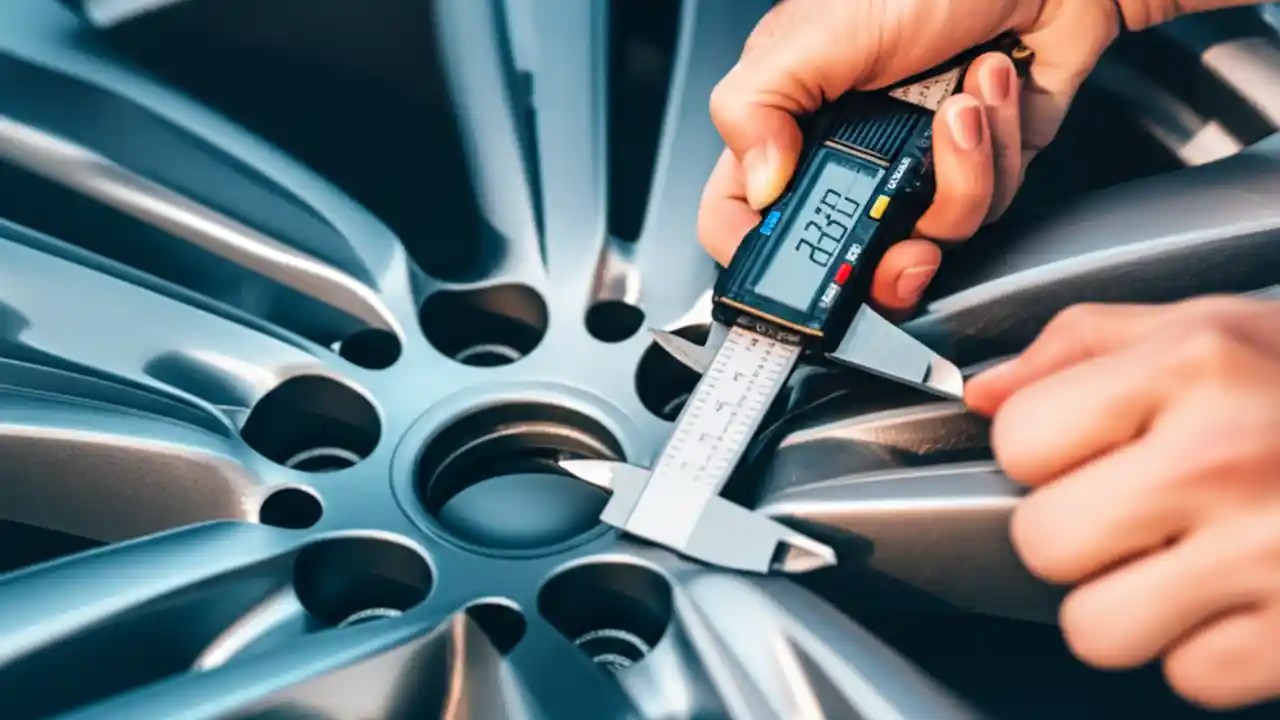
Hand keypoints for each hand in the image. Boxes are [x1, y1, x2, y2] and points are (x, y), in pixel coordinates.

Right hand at [697, 0, 1121, 313]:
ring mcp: (916, 164)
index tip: (806, 270)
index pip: (746, 217)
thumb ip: (755, 109)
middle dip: (887, 253)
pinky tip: (993, 86)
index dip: (765, 258)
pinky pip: (989, 202)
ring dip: (960, 172)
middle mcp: (850, 152)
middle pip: (846, 256)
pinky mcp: (982, 162)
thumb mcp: (811, 34)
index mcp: (791, 123)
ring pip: (930, 235)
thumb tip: (757, 188)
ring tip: (961, 103)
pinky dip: (1000, 147)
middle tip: (904, 236)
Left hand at [967, 296, 1279, 709]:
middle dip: (1076, 534)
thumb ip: (1083, 344)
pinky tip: (1242, 597)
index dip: (1044, 450)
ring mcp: (1270, 554)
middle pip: (1043, 541)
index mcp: (1194, 365)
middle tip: (1135, 513)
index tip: (1086, 449)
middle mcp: (1227, 456)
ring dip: (1128, 605)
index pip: (1020, 439)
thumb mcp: (1215, 325)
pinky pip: (1187, 676)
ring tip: (1183, 562)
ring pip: (1095, 627)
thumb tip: (983, 394)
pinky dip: (1207, 649)